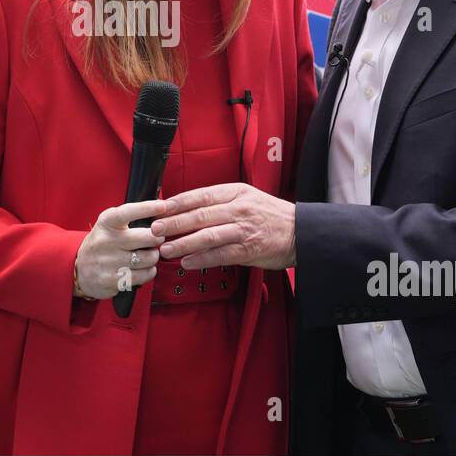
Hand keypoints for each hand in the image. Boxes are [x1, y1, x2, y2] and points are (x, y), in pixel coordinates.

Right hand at [73, 199, 168, 299]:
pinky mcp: (113, 280)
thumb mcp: (108, 225)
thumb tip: (160, 209)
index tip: (164, 206)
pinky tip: (142, 268)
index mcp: (106, 223)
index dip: (148, 208)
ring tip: (147, 255)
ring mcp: (109, 262)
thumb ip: (129, 218)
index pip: (128, 211)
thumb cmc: (101, 244)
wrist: (79, 271)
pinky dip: (149, 272)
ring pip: (149, 258)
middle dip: (158, 238)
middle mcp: (106, 241)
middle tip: (156, 239)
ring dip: (153, 257)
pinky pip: (144, 275)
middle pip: (148, 237)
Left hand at [151, 183, 296, 269]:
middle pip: (200, 215)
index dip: (177, 202)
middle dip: (174, 223)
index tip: (158, 208)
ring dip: (183, 243)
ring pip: (207, 235)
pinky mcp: (249, 249)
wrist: (301, 232)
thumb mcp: (246, 198)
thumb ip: (220, 202)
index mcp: (236, 192)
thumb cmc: (270, 216)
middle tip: (154, 229)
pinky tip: (187, 263)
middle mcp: (239, 208)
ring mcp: (244, 229)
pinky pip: (220, 255)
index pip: (200, 195)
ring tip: (165, 250)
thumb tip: (188, 208)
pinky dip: (202, 259)